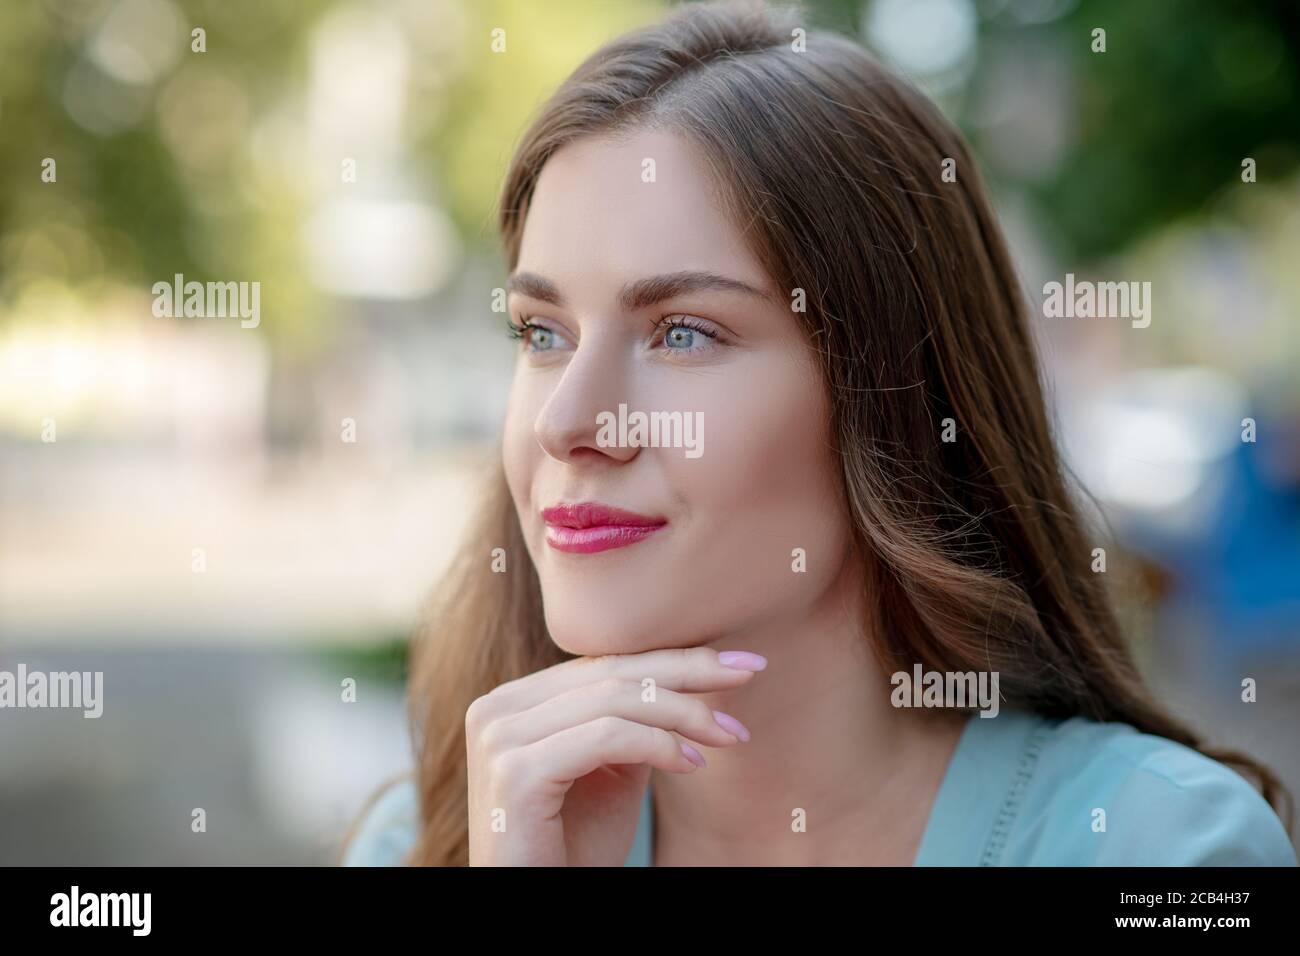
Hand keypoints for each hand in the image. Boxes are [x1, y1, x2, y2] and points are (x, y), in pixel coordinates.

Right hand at [465, 646, 763, 864]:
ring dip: (685, 714)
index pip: (605, 663)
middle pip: (612, 672)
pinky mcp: (515, 771)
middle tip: (751, 672)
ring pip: (614, 700)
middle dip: (690, 671)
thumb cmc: (573, 847)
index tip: (739, 661)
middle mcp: (497, 708)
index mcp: (515, 701)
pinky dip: (659, 744)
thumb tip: (685, 677)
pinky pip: (606, 737)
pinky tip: (693, 763)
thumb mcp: (610, 771)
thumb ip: (632, 721)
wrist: (535, 904)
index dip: (674, 657)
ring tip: (731, 734)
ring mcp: (500, 737)